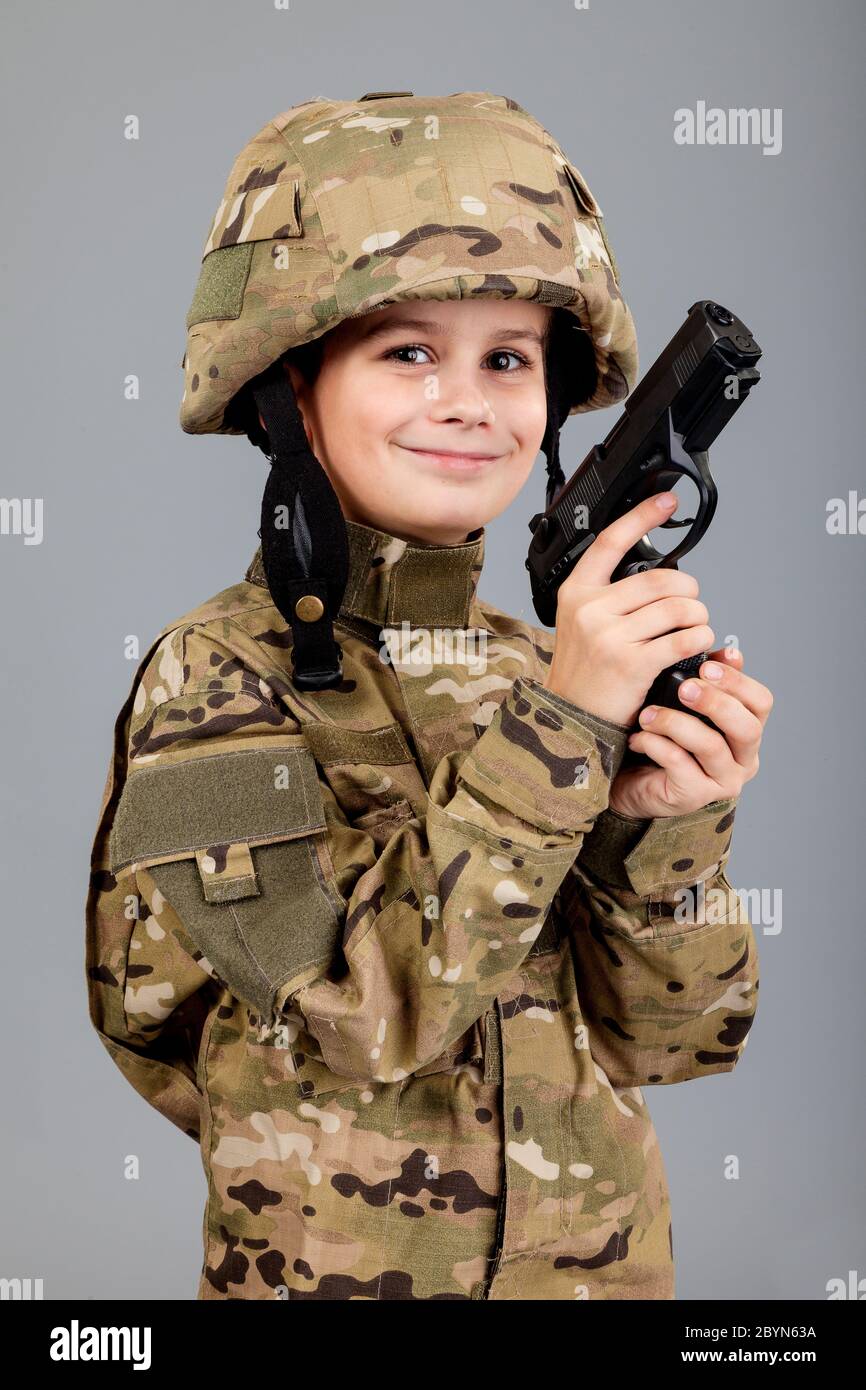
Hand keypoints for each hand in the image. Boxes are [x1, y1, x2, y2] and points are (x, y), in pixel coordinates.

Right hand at [544, 492, 713, 725]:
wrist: (570, 720)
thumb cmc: (583, 673)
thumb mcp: (581, 624)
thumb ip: (610, 597)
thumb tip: (661, 576)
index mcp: (577, 592)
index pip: (611, 541)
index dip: (642, 515)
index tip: (666, 499)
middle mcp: (590, 609)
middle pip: (662, 579)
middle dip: (689, 591)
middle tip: (691, 605)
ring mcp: (610, 635)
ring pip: (679, 607)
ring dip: (699, 617)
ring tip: (694, 628)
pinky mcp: (632, 662)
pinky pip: (684, 638)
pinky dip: (700, 640)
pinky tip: (695, 645)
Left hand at [608, 646, 772, 817]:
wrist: (631, 780)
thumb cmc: (664, 738)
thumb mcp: (684, 705)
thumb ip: (706, 681)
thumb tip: (727, 651)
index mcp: (747, 731)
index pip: (762, 703)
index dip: (738, 681)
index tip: (707, 665)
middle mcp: (744, 759)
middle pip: (747, 727)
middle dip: (715, 702)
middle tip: (684, 687)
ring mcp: (722, 782)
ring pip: (711, 746)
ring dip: (676, 723)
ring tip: (647, 714)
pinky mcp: (694, 796)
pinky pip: (679, 764)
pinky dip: (655, 744)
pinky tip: (638, 736)